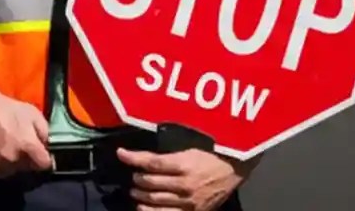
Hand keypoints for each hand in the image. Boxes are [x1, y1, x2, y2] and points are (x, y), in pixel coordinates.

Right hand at [0, 82, 52, 177]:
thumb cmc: (6, 108)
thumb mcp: (32, 113)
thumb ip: (44, 131)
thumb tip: (47, 145)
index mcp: (27, 144)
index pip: (44, 164)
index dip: (46, 159)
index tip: (43, 154)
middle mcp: (14, 158)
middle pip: (28, 167)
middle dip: (29, 159)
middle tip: (24, 147)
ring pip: (14, 170)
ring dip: (15, 163)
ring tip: (11, 149)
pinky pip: (0, 171)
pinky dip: (2, 164)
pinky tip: (0, 151)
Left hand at [116, 146, 246, 209]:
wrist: (234, 170)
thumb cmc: (211, 156)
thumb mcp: (190, 150)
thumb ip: (167, 155)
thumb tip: (144, 156)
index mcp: (184, 165)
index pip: (152, 163)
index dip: (133, 158)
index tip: (121, 153)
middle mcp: (184, 184)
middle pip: (150, 183)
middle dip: (137, 179)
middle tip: (134, 176)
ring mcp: (188, 201)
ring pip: (154, 200)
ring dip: (140, 195)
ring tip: (135, 191)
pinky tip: (142, 208)